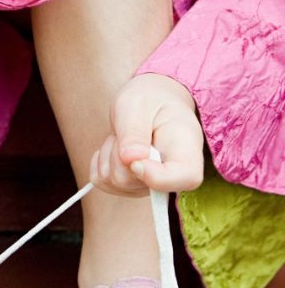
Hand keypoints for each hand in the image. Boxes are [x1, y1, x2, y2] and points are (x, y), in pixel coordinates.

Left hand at [90, 73, 203, 195]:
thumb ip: (133, 132)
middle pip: (133, 181)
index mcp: (187, 148)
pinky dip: (101, 161)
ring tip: (126, 137)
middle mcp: (173, 173)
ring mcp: (152, 184)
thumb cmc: (148, 100)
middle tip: (128, 130)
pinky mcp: (131, 188)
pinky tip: (118, 147)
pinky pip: (102, 182)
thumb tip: (131, 159)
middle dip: (118, 154)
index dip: (157, 177)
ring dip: (109, 155)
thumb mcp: (135, 104)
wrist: (150, 103)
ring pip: (115, 182)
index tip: (134, 161)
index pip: (186, 178)